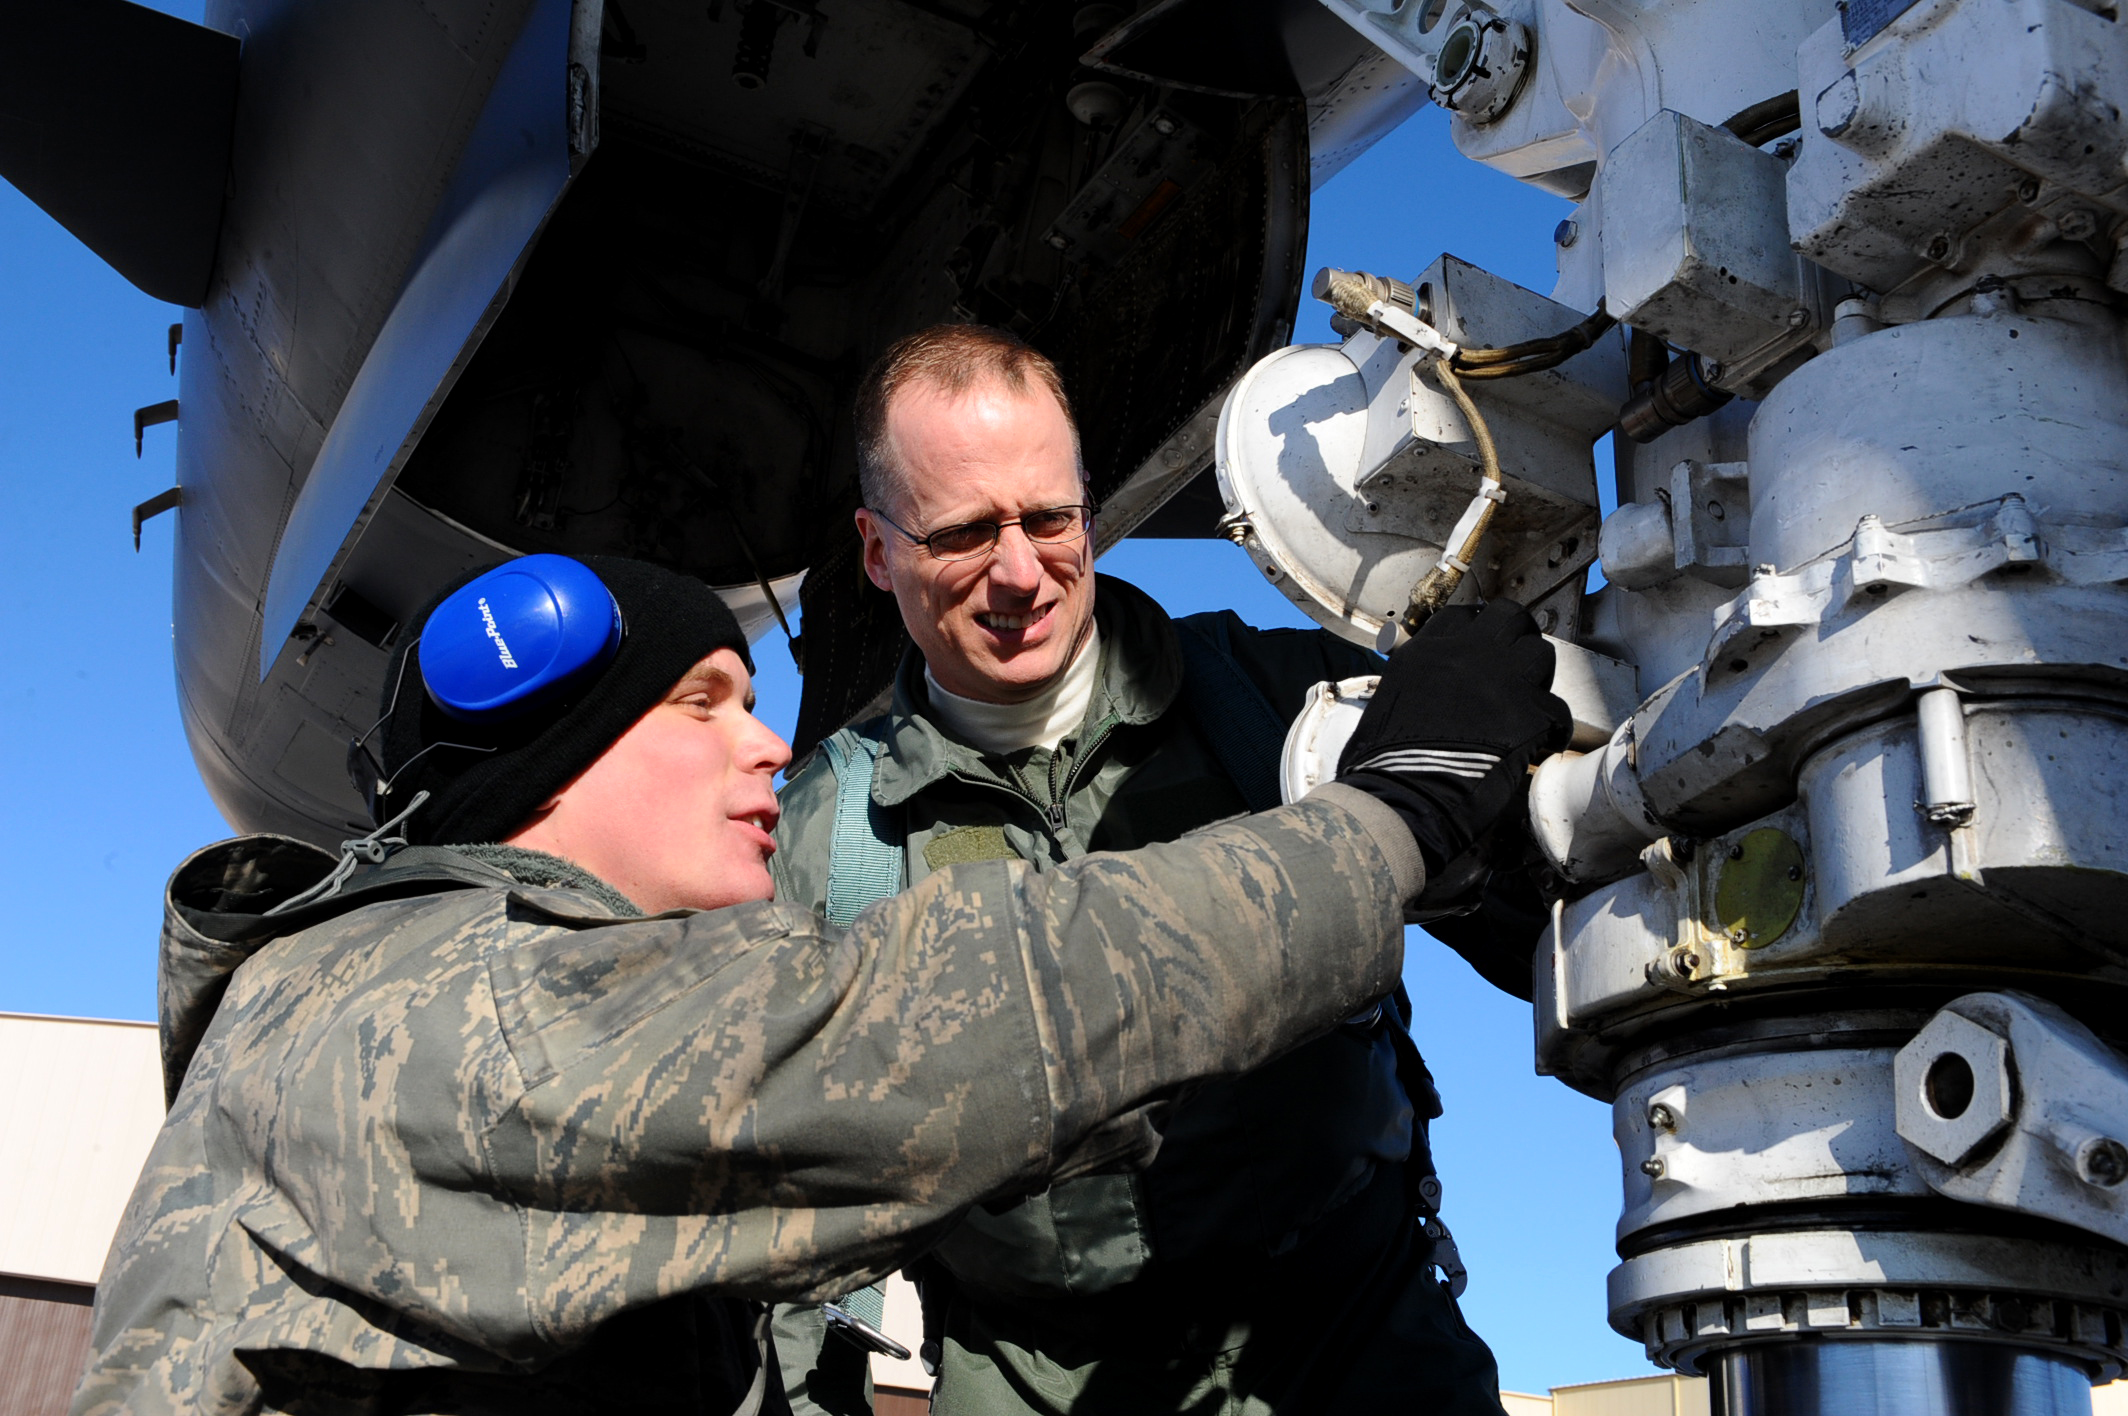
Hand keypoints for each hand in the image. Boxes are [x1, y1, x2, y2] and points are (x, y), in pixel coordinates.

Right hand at [1335, 600, 1571, 882]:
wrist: (1403, 794)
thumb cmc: (1381, 763)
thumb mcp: (1385, 704)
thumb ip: (1412, 686)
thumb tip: (1423, 696)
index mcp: (1426, 652)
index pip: (1461, 617)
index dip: (1476, 628)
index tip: (1481, 644)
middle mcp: (1466, 654)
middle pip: (1509, 618)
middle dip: (1517, 635)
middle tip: (1516, 662)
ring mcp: (1501, 680)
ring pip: (1541, 652)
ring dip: (1538, 676)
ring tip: (1530, 702)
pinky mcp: (1528, 714)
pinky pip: (1559, 710)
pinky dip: (1554, 728)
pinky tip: (1544, 742)